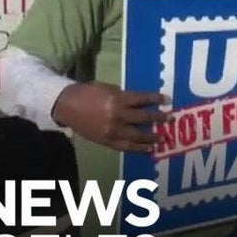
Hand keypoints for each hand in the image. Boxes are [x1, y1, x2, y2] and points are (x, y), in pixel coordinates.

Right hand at [51, 82, 166, 152]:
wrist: (66, 107)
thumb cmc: (86, 93)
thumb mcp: (106, 87)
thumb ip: (122, 94)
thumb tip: (138, 101)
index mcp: (117, 99)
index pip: (142, 99)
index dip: (156, 99)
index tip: (167, 99)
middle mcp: (117, 116)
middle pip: (143, 118)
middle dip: (158, 117)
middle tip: (170, 118)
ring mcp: (113, 131)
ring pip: (137, 136)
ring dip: (152, 137)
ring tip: (163, 137)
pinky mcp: (107, 141)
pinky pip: (126, 147)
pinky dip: (139, 149)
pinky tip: (149, 149)